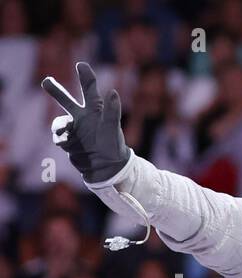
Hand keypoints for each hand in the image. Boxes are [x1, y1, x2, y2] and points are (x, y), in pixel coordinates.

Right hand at [42, 62, 130, 182]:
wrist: (107, 167)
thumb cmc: (113, 146)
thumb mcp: (112, 128)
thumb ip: (112, 111)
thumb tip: (112, 91)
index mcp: (95, 110)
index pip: (89, 89)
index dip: (85, 76)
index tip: (81, 65)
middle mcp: (83, 117)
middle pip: (66, 100)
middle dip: (55, 90)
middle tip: (47, 81)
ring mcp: (74, 128)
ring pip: (59, 121)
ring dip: (59, 126)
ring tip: (66, 131)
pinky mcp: (68, 140)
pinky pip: (58, 137)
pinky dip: (61, 140)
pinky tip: (69, 145)